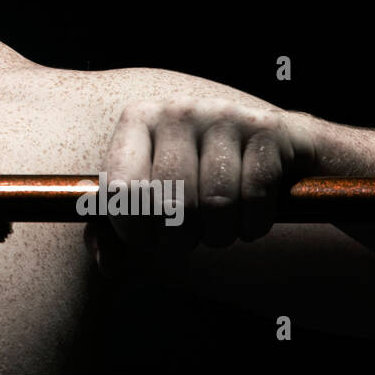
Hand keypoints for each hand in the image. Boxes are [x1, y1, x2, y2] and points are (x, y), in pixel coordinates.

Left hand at [83, 97, 315, 274]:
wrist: (267, 145)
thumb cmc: (194, 174)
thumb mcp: (151, 191)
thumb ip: (118, 226)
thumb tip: (107, 264)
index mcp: (138, 119)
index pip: (123, 187)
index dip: (133, 227)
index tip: (146, 240)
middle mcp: (178, 110)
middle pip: (172, 200)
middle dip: (178, 238)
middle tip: (184, 242)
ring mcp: (223, 115)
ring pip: (216, 201)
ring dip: (217, 235)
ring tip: (216, 233)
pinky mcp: (266, 129)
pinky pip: (255, 195)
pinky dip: (251, 225)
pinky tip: (247, 225)